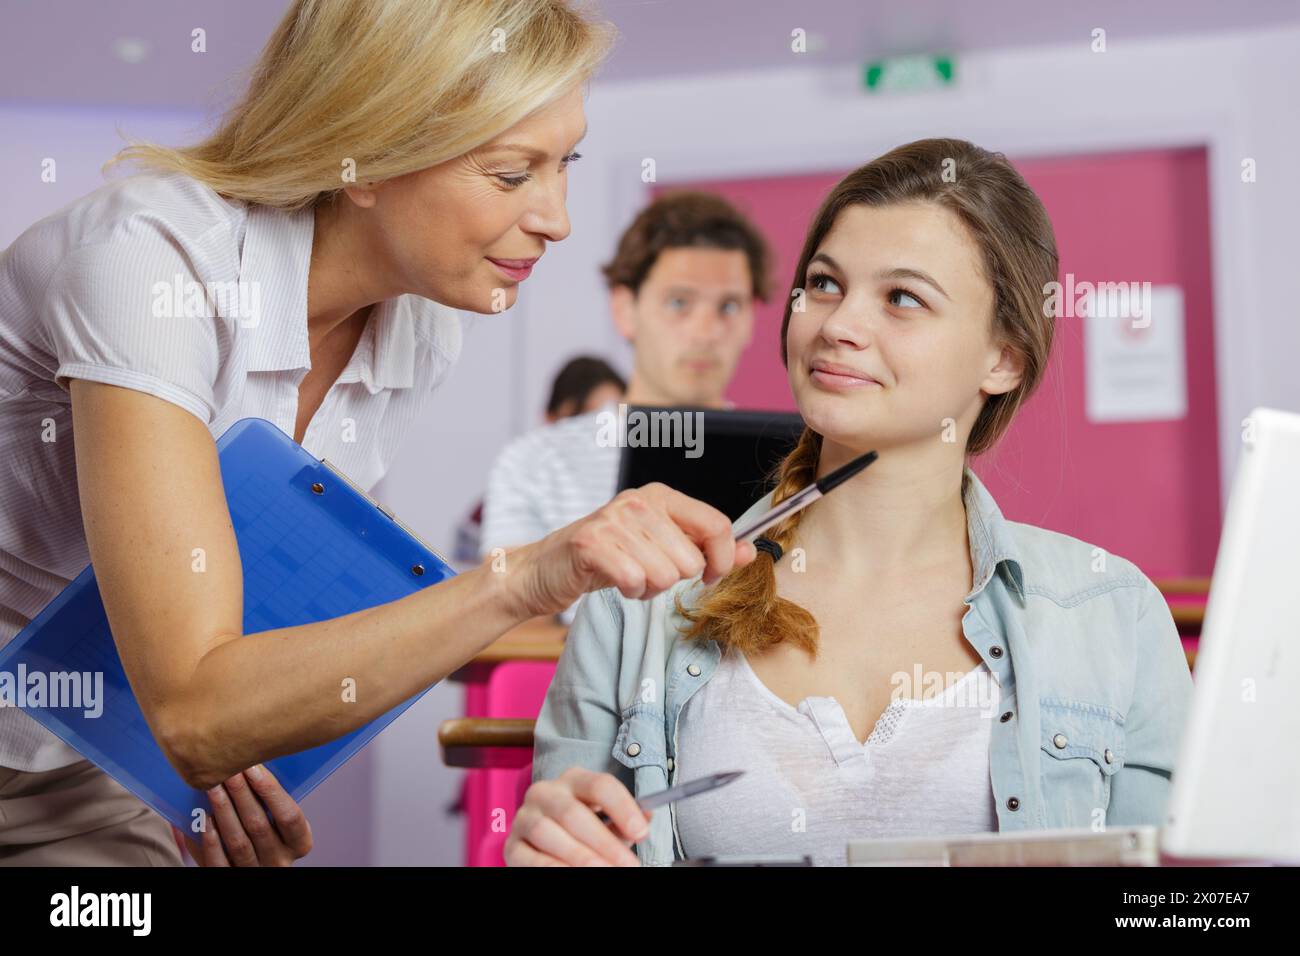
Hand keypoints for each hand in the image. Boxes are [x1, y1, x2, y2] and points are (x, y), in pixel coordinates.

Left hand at [175, 764, 312, 865]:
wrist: (251, 865)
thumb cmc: (266, 833)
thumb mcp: (279, 822)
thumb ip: (269, 803)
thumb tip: (248, 764)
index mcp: (299, 843)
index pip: (289, 816)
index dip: (271, 791)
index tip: (253, 767)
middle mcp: (280, 861)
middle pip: (260, 825)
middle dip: (241, 794)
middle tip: (227, 770)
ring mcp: (255, 872)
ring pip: (239, 842)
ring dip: (224, 811)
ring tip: (212, 787)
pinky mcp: (230, 879)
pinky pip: (219, 862)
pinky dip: (211, 840)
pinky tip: (205, 819)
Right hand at [502, 483, 756, 618]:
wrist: (548, 569)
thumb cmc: (609, 557)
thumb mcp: (661, 548)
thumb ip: (706, 547)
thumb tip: (750, 552)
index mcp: (662, 496)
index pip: (717, 525)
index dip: (723, 559)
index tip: (711, 576)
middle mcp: (640, 501)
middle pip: (691, 559)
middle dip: (674, 579)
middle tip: (647, 573)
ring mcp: (614, 519)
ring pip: (665, 574)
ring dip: (649, 588)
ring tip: (629, 576)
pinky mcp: (592, 542)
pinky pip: (635, 580)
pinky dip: (629, 592)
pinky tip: (614, 582)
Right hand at [505, 767, 651, 865]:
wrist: (549, 843)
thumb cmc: (585, 829)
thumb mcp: (608, 820)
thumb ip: (625, 819)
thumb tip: (647, 816)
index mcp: (574, 779)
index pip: (600, 784)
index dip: (623, 808)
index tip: (641, 833)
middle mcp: (545, 792)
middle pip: (573, 812)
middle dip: (604, 843)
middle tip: (628, 864)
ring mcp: (525, 817)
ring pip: (547, 832)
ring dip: (579, 856)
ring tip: (603, 871)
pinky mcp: (512, 845)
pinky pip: (528, 856)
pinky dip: (551, 866)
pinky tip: (573, 874)